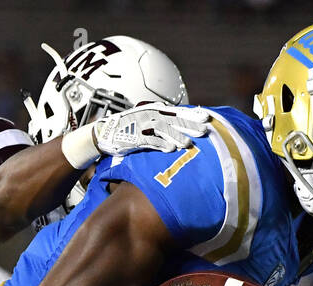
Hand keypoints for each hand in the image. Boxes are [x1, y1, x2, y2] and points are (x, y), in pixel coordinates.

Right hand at [93, 105, 210, 155]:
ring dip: (176, 136)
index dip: (192, 114)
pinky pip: (149, 141)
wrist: (104, 132)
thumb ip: (163, 121)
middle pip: (174, 120)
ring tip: (188, 144)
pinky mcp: (134, 137)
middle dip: (189, 124)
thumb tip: (183, 124)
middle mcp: (150, 115)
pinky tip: (171, 149)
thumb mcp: (147, 119)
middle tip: (205, 130)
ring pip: (163, 130)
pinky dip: (160, 144)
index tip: (207, 117)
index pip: (177, 111)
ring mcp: (141, 126)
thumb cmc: (129, 127)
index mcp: (154, 110)